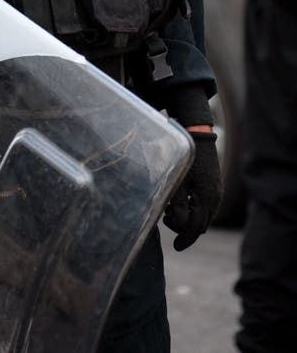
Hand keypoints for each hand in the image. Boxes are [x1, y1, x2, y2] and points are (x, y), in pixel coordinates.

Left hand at [163, 130, 221, 250]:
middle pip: (202, 224)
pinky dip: (194, 209)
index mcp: (206, 199)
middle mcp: (215, 197)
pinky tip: (181, 200)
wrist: (198, 135)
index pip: (196, 228)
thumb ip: (177, 205)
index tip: (176, 247)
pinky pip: (206, 206)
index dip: (185, 239)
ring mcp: (217, 192)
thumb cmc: (186, 158)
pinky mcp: (214, 186)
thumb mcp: (178, 182)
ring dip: (189, 218)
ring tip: (171, 209)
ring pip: (204, 216)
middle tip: (166, 218)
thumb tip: (179, 225)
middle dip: (185, 227)